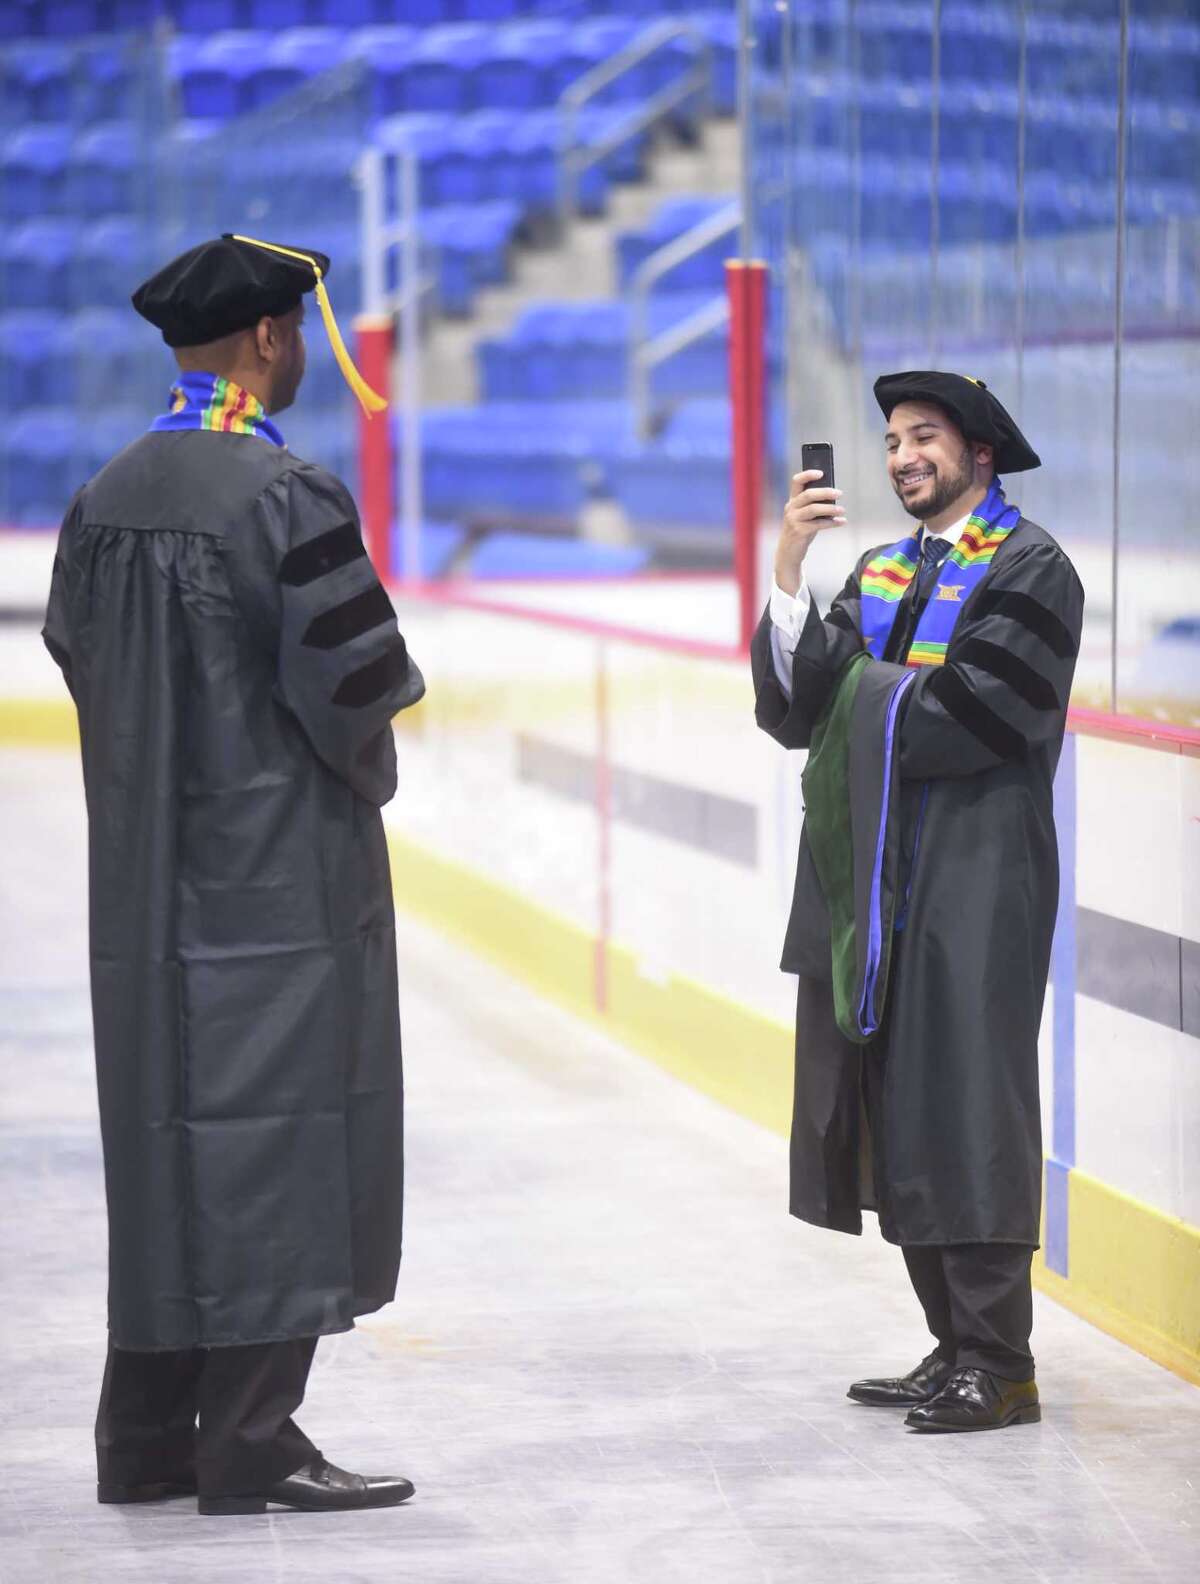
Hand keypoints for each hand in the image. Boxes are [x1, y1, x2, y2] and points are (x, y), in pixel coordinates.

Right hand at [774, 470, 844, 595]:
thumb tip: (834, 496)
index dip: (808, 474)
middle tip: (840, 493)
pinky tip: (841, 522)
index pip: (797, 481)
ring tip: (842, 510)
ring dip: (830, 508)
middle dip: (825, 492)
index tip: (822, 473)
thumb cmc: (800, 530)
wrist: (788, 552)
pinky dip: (832, 523)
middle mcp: (791, 508)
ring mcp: (794, 520)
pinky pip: (818, 524)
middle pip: (808, 494)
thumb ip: (814, 504)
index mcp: (792, 501)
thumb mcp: (805, 515)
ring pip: (814, 509)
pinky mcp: (799, 532)